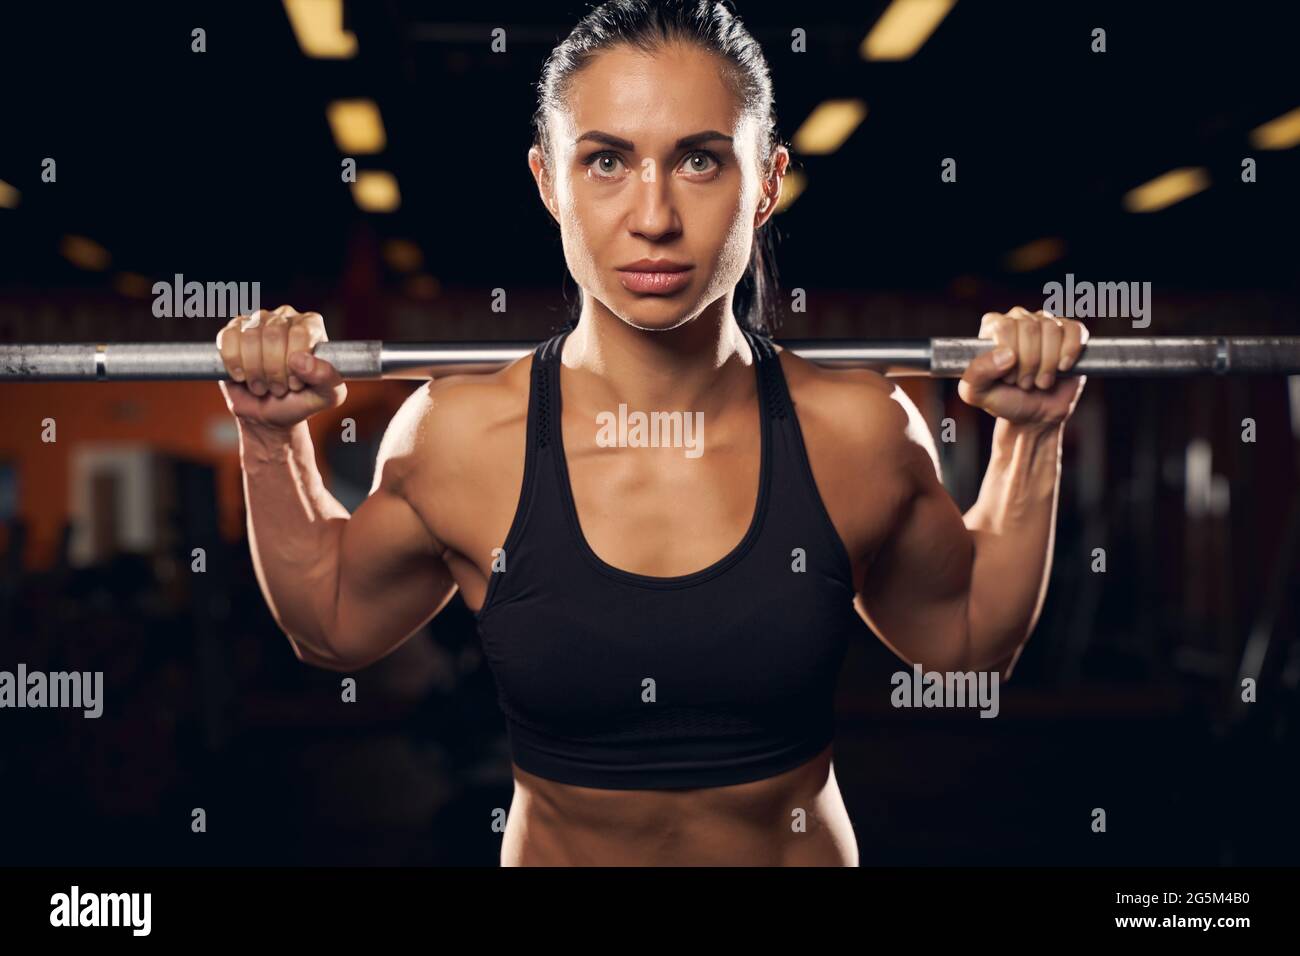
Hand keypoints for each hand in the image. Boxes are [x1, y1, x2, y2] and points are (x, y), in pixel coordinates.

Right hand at [215, 306, 345, 428]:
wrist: (269, 414)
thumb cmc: (301, 400)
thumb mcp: (328, 395)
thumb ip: (327, 378)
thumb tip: (301, 361)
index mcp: (311, 325)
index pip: (300, 333)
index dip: (295, 364)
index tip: (295, 384)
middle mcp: (284, 317)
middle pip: (274, 334)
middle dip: (274, 370)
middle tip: (278, 388)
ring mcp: (256, 321)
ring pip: (250, 337)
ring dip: (255, 371)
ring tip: (262, 386)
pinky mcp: (232, 331)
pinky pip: (227, 338)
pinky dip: (234, 363)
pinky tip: (242, 376)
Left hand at [957, 307, 1088, 425]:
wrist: (1034, 415)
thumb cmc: (1004, 400)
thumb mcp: (977, 392)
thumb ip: (977, 373)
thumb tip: (1006, 354)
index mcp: (993, 326)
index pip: (1005, 327)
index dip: (1010, 358)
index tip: (1009, 378)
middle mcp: (1019, 318)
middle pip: (1030, 328)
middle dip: (1030, 363)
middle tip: (1025, 383)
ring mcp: (1046, 323)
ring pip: (1052, 330)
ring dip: (1048, 364)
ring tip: (1041, 381)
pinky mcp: (1070, 333)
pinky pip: (1076, 331)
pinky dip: (1070, 352)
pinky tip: (1062, 367)